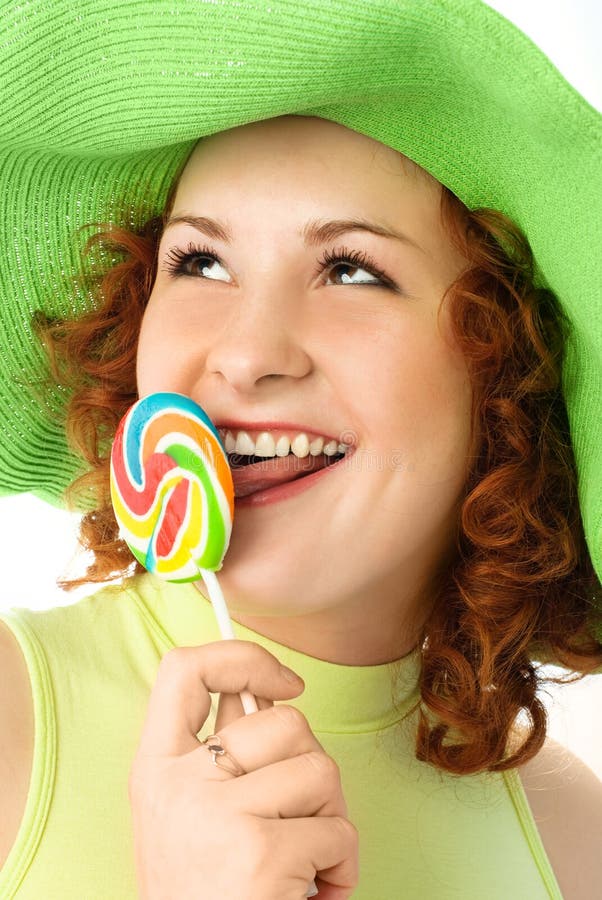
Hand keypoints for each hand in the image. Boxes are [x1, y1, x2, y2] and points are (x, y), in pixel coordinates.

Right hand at [128, 640, 358, 899]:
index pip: (184, 670)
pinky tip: (313, 894)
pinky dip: (342, 865)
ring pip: (321, 770)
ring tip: (304, 860)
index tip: (285, 681)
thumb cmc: (208, 893)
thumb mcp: (188, 816)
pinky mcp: (260, 854)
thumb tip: (275, 695)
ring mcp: (217, 816)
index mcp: (154, 768)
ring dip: (331, 818)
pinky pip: (338, 830)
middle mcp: (178, 784)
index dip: (243, 656)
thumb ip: (223, 755)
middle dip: (313, 768)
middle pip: (285, 722)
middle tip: (300, 817)